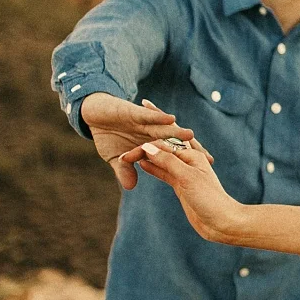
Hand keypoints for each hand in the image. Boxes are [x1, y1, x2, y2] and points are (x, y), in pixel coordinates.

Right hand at [79, 93, 213, 188]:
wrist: (91, 113)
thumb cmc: (107, 134)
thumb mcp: (115, 157)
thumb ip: (125, 170)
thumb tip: (130, 187)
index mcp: (151, 143)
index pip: (173, 154)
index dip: (187, 162)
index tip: (204, 174)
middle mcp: (152, 132)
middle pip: (175, 143)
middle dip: (191, 151)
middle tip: (208, 158)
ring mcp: (144, 122)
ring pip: (164, 129)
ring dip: (178, 133)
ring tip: (191, 135)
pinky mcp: (134, 112)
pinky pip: (148, 116)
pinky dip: (158, 117)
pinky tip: (170, 119)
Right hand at [128, 140, 240, 242]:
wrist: (221, 221)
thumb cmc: (209, 198)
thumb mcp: (187, 178)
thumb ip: (168, 162)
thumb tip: (147, 147)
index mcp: (191, 155)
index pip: (162, 146)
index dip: (143, 149)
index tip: (122, 155)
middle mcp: (188, 161)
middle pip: (161, 151)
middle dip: (143, 150)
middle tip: (122, 154)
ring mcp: (184, 173)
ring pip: (162, 162)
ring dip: (146, 158)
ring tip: (126, 158)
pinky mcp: (182, 185)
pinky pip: (165, 173)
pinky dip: (154, 168)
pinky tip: (142, 165)